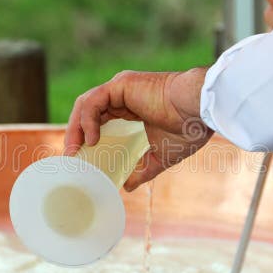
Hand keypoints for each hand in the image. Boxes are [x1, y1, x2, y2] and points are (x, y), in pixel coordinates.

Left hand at [64, 68, 212, 190]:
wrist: (200, 112)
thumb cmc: (188, 129)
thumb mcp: (161, 155)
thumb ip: (144, 169)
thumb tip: (128, 187)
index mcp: (130, 108)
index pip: (98, 121)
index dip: (85, 139)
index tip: (80, 160)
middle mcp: (122, 96)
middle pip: (87, 112)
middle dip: (75, 135)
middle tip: (72, 158)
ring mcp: (120, 88)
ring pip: (85, 105)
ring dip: (75, 128)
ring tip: (75, 151)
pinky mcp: (120, 85)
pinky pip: (93, 101)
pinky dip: (86, 120)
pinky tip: (91, 139)